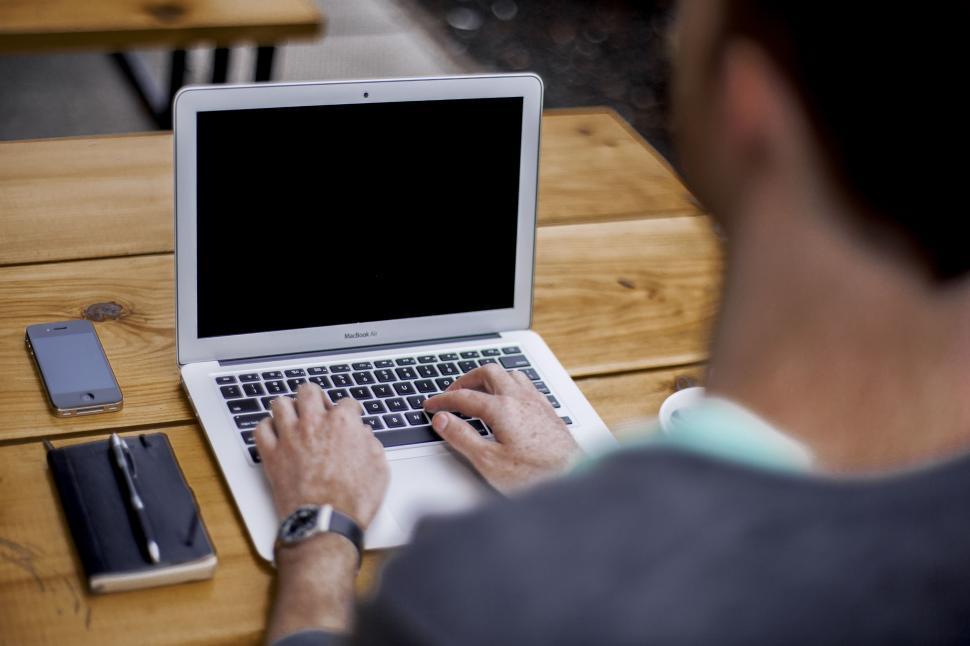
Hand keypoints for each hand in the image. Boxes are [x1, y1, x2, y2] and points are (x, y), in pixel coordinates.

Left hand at [255, 384, 388, 528]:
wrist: (326, 522)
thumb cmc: (354, 500)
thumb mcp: (379, 468)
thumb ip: (371, 444)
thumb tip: (365, 435)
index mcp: (343, 423)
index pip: (346, 402)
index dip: (351, 411)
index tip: (350, 418)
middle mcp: (314, 423)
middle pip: (309, 391)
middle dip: (315, 397)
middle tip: (319, 408)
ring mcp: (290, 437)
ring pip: (280, 403)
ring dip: (288, 408)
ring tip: (293, 417)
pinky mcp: (272, 455)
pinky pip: (260, 429)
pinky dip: (266, 428)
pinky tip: (275, 434)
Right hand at [423, 364, 579, 493]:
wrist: (574, 478)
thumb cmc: (535, 475)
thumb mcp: (488, 461)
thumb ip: (462, 437)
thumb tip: (442, 420)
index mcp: (502, 408)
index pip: (464, 396)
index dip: (443, 400)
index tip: (431, 405)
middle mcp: (520, 398)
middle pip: (488, 373)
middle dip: (466, 379)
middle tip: (452, 392)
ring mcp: (536, 403)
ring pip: (509, 374)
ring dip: (490, 378)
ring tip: (478, 390)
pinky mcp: (548, 411)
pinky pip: (525, 385)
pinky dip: (508, 385)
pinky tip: (509, 400)